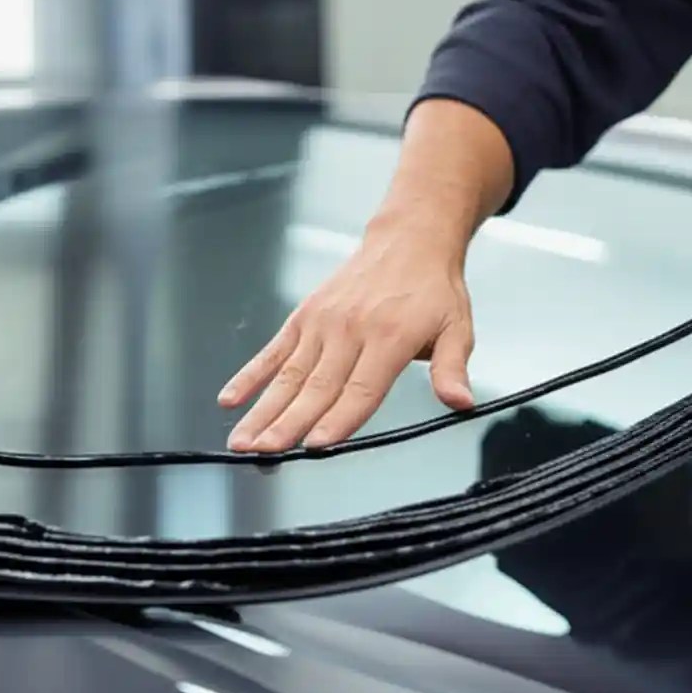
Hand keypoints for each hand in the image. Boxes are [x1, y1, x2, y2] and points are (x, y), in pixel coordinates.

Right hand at [217, 222, 475, 451]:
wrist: (408, 240)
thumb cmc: (433, 291)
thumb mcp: (456, 328)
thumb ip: (452, 368)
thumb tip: (461, 402)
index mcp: (389, 337)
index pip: (361, 387)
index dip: (338, 418)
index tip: (316, 445)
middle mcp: (350, 329)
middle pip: (316, 386)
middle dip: (288, 423)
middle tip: (264, 452)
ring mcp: (322, 322)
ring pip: (289, 374)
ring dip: (263, 409)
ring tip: (241, 441)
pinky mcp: (305, 316)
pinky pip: (274, 350)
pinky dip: (250, 375)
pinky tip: (230, 400)